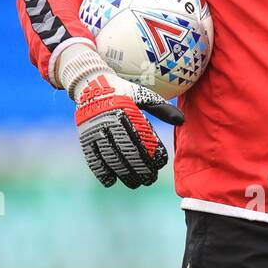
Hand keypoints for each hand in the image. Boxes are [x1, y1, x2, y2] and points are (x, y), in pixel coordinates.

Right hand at [57, 44, 182, 188]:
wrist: (90, 83)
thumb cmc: (122, 92)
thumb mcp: (142, 96)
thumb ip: (161, 109)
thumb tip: (182, 120)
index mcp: (125, 111)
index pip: (141, 138)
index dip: (150, 154)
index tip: (159, 165)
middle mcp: (110, 121)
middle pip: (126, 151)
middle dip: (139, 168)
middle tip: (150, 180)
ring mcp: (95, 130)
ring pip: (110, 157)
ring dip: (123, 173)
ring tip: (134, 183)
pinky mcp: (85, 137)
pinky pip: (92, 157)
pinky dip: (100, 171)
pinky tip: (110, 181)